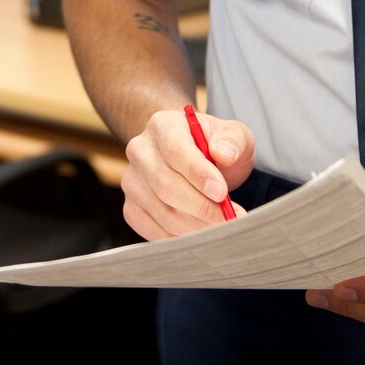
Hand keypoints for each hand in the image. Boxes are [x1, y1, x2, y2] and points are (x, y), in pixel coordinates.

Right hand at [121, 107, 255, 239]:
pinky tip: (202, 235)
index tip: (222, 193)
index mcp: (162, 126)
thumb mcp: (233, 135)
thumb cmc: (214, 147)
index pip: (176, 151)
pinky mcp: (131, 207)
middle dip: (202, 207)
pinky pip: (153, 231)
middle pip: (166, 186)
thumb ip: (233, 140)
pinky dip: (181, 239)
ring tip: (223, 227)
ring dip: (197, 226)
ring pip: (162, 212)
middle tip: (231, 218)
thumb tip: (224, 154)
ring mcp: (132, 181)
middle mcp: (140, 150)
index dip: (198, 174)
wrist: (193, 160)